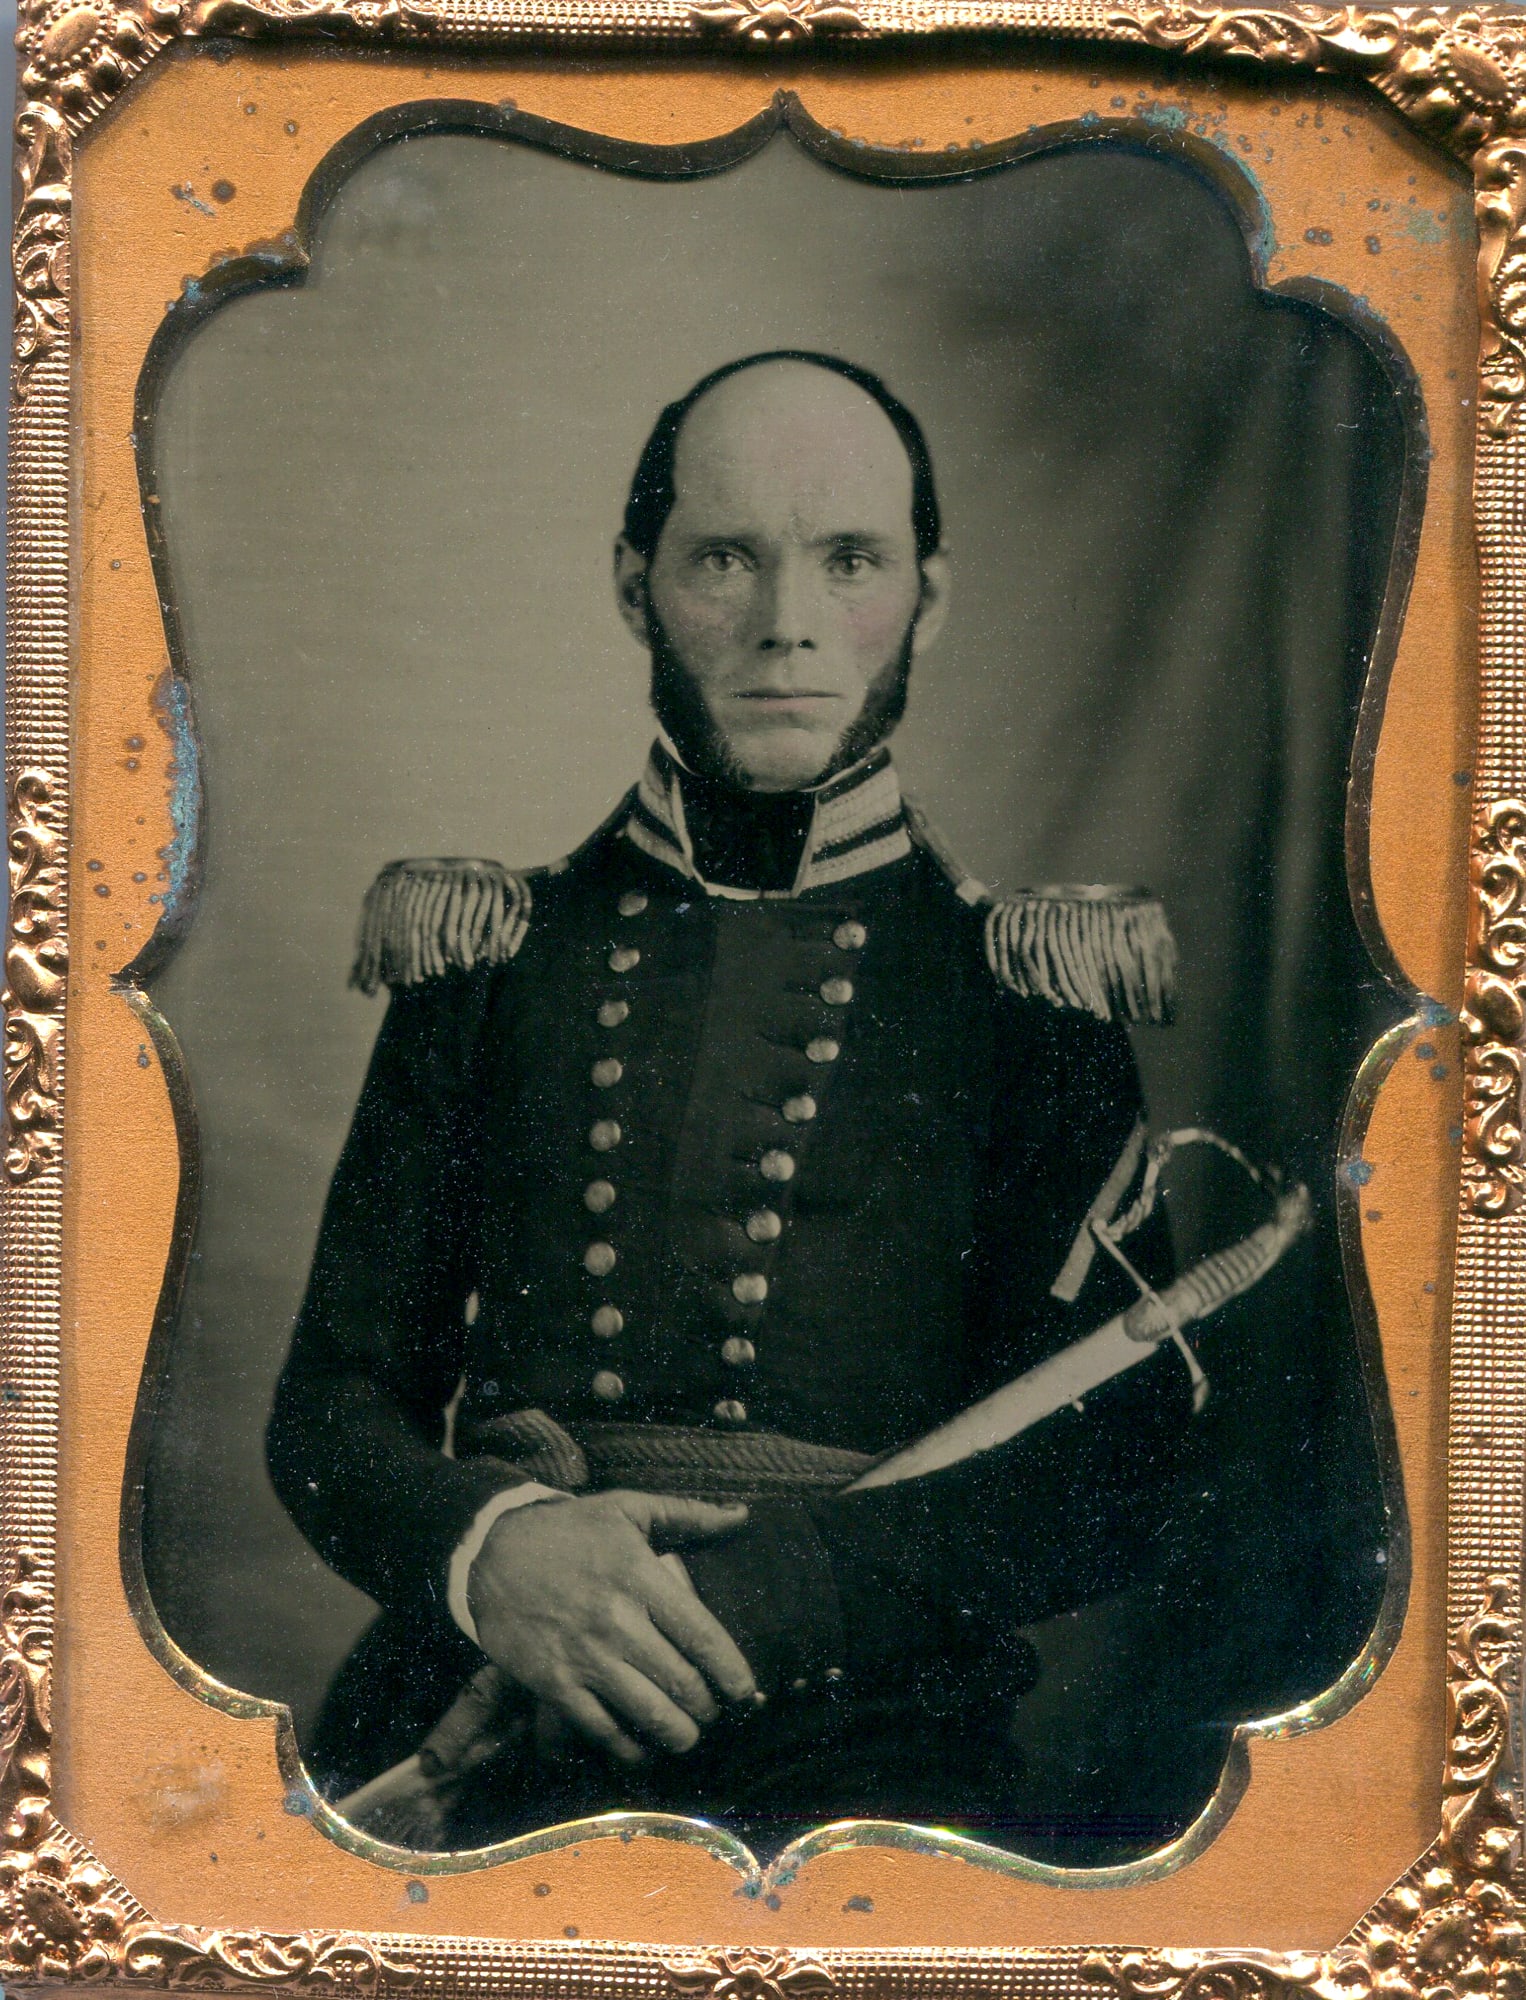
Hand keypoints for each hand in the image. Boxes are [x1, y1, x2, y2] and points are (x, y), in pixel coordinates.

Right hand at [467, 1490, 755, 1763]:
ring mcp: (585, 1657)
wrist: (492, 1552)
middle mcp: (617, 1621)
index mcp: (640, 1577)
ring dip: (679, 1734)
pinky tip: (644, 1747)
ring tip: (687, 1733)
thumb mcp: (627, 1508)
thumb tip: (741, 1516)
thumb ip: (688, 1514)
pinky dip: (630, 1748)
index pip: (703, 1637)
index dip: (732, 1673)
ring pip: (650, 1715)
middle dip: (708, 1707)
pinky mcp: (554, 1684)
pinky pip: (603, 1731)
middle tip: (713, 1710)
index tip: (748, 1692)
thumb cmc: (568, 1530)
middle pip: (683, 1683)